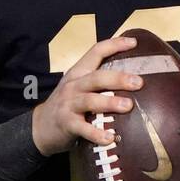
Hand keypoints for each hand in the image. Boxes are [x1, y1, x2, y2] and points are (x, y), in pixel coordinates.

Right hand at [32, 35, 143, 155]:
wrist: (40, 126)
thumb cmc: (68, 104)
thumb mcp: (79, 87)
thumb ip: (99, 81)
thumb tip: (134, 78)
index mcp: (79, 73)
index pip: (96, 52)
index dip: (114, 45)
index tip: (134, 43)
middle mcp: (74, 85)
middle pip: (97, 77)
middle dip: (118, 78)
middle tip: (139, 82)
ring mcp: (68, 104)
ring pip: (90, 100)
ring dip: (110, 103)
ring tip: (128, 106)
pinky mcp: (66, 124)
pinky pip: (82, 128)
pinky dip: (96, 133)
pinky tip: (109, 138)